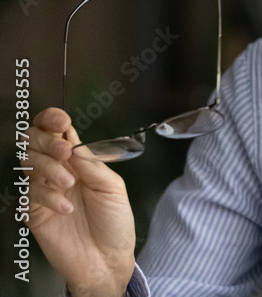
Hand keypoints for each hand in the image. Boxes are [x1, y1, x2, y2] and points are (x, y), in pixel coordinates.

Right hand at [23, 108, 135, 296]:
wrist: (107, 259)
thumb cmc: (115, 222)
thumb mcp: (113, 187)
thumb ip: (91, 164)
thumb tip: (72, 141)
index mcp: (78, 160)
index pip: (56, 131)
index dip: (52, 120)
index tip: (60, 122)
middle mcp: (58, 171)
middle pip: (34, 142)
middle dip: (47, 142)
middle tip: (65, 154)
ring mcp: (43, 190)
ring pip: (29, 165)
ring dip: (48, 170)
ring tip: (69, 185)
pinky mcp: (33, 212)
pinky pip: (29, 195)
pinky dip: (47, 198)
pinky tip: (65, 208)